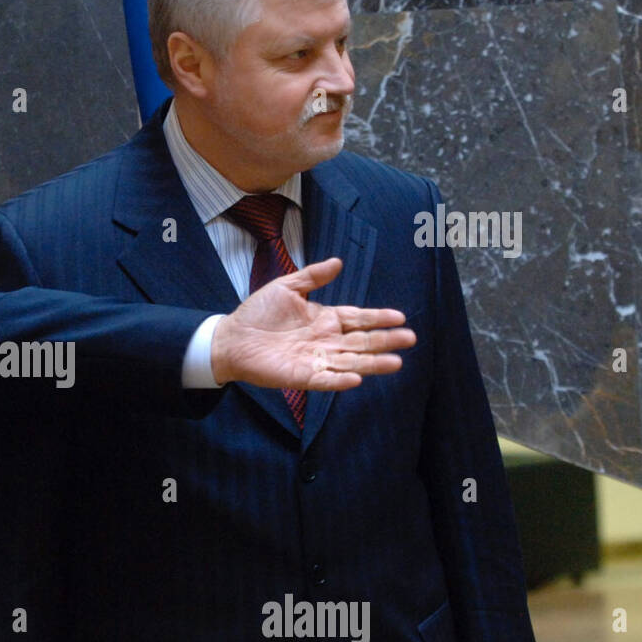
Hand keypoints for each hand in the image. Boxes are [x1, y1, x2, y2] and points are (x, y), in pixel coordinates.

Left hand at [211, 257, 415, 388]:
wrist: (231, 337)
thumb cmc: (257, 313)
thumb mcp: (286, 287)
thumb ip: (313, 277)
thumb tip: (338, 262)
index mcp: (324, 320)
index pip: (358, 319)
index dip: (378, 318)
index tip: (400, 317)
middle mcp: (325, 341)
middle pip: (361, 342)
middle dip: (385, 341)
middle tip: (410, 339)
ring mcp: (315, 360)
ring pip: (350, 362)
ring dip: (372, 363)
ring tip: (396, 362)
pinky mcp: (301, 377)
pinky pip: (325, 380)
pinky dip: (340, 380)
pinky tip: (357, 379)